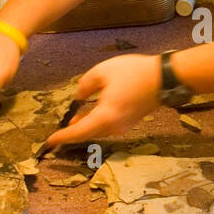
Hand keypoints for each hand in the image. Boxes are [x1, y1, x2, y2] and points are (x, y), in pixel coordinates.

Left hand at [44, 53, 160, 150]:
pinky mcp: (129, 122)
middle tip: (57, 135)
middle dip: (71, 134)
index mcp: (105, 116)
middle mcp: (114, 126)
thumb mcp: (103, 72)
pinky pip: (107, 127)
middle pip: (88, 135)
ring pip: (97, 131)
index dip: (63, 137)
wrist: (164, 78)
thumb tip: (79, 97)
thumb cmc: (134, 73)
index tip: (49, 141)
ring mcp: (123, 126)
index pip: (79, 132)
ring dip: (83, 128)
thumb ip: (85, 85)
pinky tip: (89, 115)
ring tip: (70, 122)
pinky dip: (95, 123)